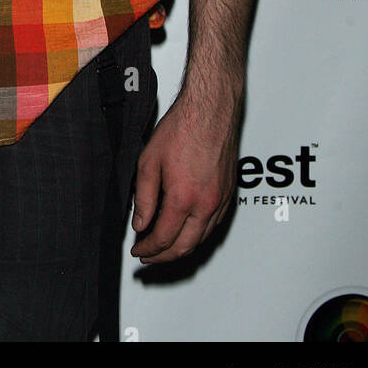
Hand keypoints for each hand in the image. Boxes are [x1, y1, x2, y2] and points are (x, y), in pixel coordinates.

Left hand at [130, 84, 240, 262]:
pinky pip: (214, 225)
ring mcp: (221, 200)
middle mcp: (206, 204)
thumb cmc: (182, 128)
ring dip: (181, 248)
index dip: (147, 249)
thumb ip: (144, 197)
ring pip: (202, 239)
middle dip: (163, 257)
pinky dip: (198, 235)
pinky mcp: (229, 194)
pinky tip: (187, 230)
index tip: (138, 249)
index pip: (163, 238)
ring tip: (164, 248)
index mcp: (183, 198)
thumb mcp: (149, 161)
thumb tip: (140, 223)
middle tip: (148, 256)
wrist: (211, 110)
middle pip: (184, 247)